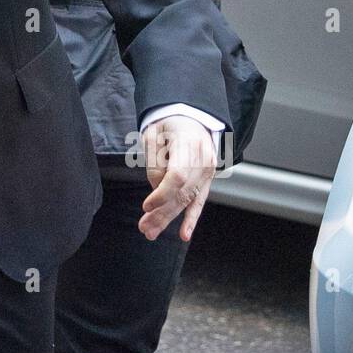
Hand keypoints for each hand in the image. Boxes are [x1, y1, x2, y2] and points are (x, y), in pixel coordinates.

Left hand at [139, 115, 217, 242]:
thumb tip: (156, 189)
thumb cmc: (168, 124)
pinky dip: (191, 219)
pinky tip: (184, 235)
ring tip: (150, 232)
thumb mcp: (153, 134)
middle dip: (161, 213)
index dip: (161, 194)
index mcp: (189, 143)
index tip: (145, 206)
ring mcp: (208, 171)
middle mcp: (203, 159)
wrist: (191, 117)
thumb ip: (154, 161)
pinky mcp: (207, 180)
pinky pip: (199, 202)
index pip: (177, 176)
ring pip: (187, 200)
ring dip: (168, 218)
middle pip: (182, 192)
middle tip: (144, 228)